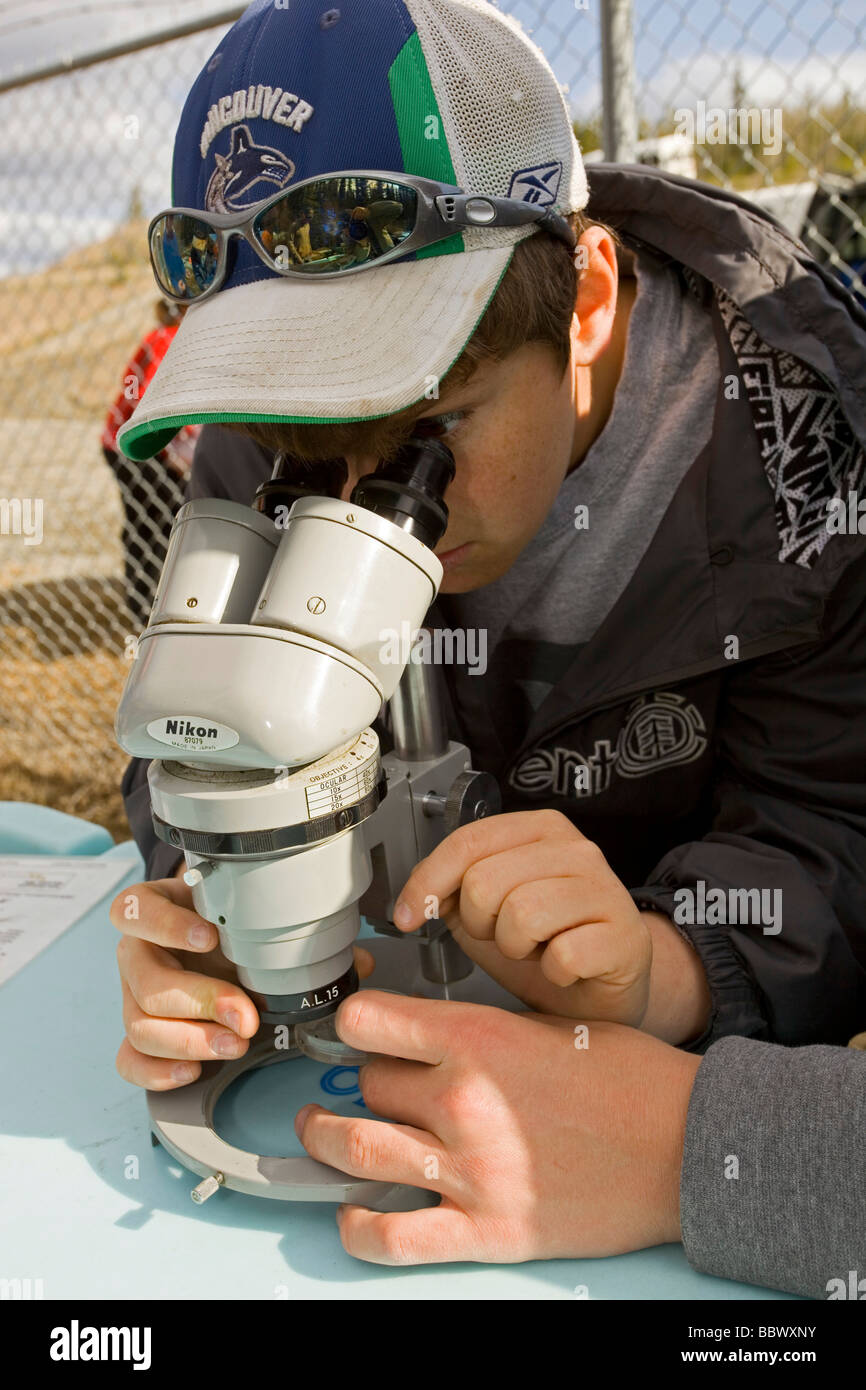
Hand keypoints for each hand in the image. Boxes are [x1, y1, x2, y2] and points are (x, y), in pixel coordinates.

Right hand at [110, 868, 373, 1088]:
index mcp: (155, 910)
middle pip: (147, 981)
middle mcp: (138, 953)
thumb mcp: (248, 916)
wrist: (204, 940)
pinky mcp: (137, 1033)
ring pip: (139, 1025)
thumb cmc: (223, 924)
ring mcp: (132, 995)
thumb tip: (358, 962)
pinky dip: (158, 1071)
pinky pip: (129, 1059)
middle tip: (245, 1014)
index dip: (168, 926)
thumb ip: (294, 931)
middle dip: (202, 1000)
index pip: (135, 910)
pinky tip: (193, 1069)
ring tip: (234, 1043)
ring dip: (191, 1040)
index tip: (210, 936)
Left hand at [295, 991, 701, 1264]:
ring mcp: (470, 1171)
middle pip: (369, 1083)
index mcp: (480, 1041)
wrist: (687, 1146)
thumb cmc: (630, 1080)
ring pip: (357, 1148)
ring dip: (327, 1138)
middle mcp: (463, 1103)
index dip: (356, 1021)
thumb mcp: (550, 1024)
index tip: (356, 1028)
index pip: (369, 1021)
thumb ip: (483, 1031)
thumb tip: (431, 1039)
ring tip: (320, 1130)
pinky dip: (360, 1228)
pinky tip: (351, 1214)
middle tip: (379, 1083)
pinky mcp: (486, 1230)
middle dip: (370, 1080)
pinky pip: (394, 1237)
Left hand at [393, 810, 653, 1026]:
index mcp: (540, 830)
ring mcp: (607, 890)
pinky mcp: (626, 935)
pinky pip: (563, 956)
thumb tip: (414, 895)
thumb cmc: (544, 947)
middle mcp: (578, 850)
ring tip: (534, 951)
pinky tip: (563, 971)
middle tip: (501, 937)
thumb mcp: (484, 913)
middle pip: (485, 881)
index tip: (408, 915)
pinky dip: (554, 974)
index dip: (427, 881)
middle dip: (480, 923)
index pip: (468, 841)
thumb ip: (450, 891)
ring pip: (522, 915)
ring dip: (515, 948)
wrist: (601, 992)